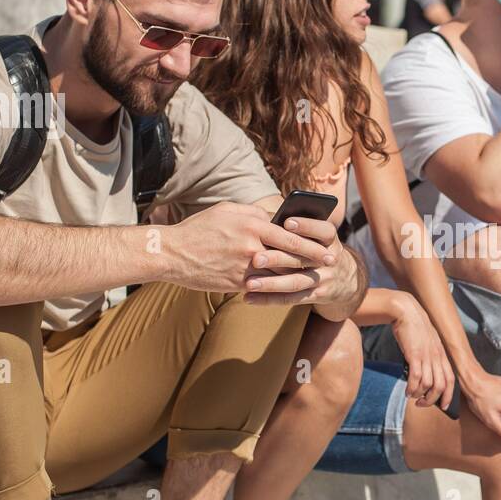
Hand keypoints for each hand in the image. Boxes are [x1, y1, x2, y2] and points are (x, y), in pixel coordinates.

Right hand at [167, 202, 334, 292]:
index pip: (290, 236)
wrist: (171, 255)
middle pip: (290, 257)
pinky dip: (277, 288)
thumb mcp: (227, 211)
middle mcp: (251, 248)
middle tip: (330, 263)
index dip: (311, 244)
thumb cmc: (199, 228)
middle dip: (313, 261)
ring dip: (299, 276)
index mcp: (251, 226)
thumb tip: (275, 217)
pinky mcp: (236, 285)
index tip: (327, 248)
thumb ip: (254, 214)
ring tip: (315, 276)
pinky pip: (263, 287)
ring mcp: (244, 269)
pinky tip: (289, 288)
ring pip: (280, 275)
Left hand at [242, 215, 359, 307]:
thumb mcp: (319, 237)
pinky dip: (270, 299)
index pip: (323, 231)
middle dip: (278, 258)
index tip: (287, 222)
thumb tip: (268, 220)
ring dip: (271, 284)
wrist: (346, 279)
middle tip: (256, 258)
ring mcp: (324, 279)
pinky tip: (250, 298)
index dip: (306, 226)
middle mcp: (329, 259)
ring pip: (296, 282)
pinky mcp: (317, 296)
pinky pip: (292, 299)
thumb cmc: (319, 249)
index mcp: (330, 240)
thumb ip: (301, 230)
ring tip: (250, 283)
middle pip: (303, 258)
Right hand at [391, 295, 455, 409]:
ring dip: (419, 395)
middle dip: (432, 400)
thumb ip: (429, 356)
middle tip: (422, 404)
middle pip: (441, 386)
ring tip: (412, 396)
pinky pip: (416, 378)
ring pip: (428, 384)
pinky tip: (407, 391)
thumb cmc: (414, 327)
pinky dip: (411, 388)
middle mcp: (437, 356)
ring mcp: (427, 356)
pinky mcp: (415, 355)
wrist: (406, 311)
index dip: (448, 395)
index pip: (450, 379)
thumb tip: (424, 373)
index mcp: (441, 354)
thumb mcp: (427, 342)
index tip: (443, 406)